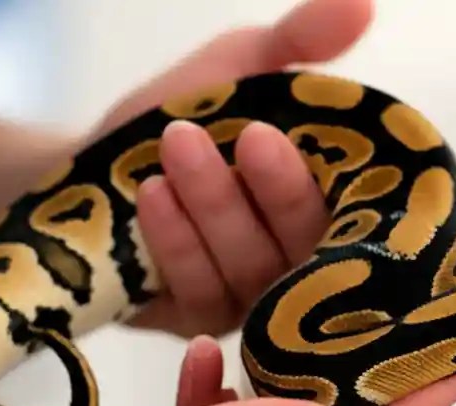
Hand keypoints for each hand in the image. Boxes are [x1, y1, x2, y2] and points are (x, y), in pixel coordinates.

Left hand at [91, 0, 374, 336]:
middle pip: (309, 242)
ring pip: (253, 266)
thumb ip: (299, 42)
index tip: (286, 133)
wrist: (94, 168)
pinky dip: (177, 239)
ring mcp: (260, 300)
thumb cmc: (187, 118)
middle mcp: (309, 261)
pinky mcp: (205, 323)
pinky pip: (200, 289)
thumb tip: (361, 5)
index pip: (360, 209)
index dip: (337, 182)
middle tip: (250, 135)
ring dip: (216, 203)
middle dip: (277, 190)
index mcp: (336, 204)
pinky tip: (151, 194)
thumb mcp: (242, 68)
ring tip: (177, 143)